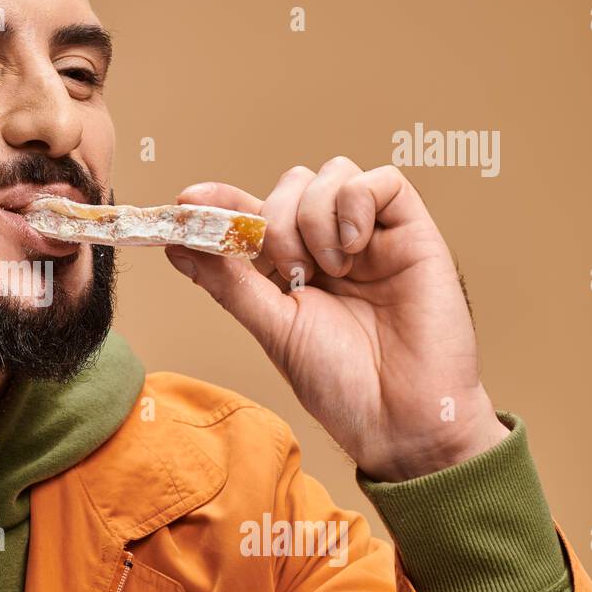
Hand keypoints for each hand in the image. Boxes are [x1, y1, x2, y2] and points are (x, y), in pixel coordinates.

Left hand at [164, 156, 508, 481]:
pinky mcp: (414, 233)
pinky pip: (383, 180)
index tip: (188, 201)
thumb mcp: (272, 327)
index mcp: (293, 269)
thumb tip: (178, 245)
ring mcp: (372, 237)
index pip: (253, 213)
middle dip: (277, 219)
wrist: (400, 417)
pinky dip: (356, 203)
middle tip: (290, 270)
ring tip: (330, 270)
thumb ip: (229, 281)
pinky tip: (354, 248)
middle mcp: (331, 246)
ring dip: (314, 216)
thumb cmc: (340, 383)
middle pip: (291, 184)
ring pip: (332, 174)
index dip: (221, 199)